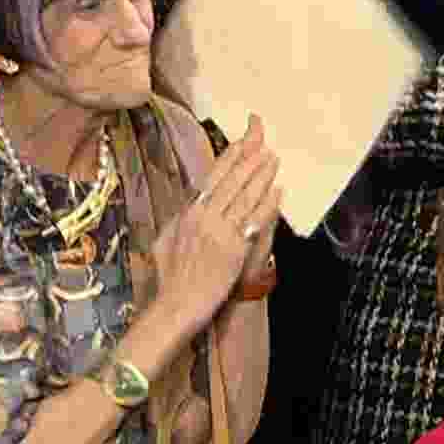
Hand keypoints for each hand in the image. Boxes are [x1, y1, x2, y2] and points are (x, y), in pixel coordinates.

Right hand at [152, 113, 281, 340]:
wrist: (176, 304)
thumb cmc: (169, 278)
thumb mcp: (166, 240)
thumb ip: (180, 221)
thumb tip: (189, 207)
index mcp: (187, 212)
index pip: (212, 176)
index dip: (230, 156)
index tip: (243, 140)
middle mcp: (203, 216)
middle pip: (231, 180)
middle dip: (249, 158)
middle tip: (265, 140)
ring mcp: (219, 231)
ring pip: (244, 196)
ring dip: (261, 175)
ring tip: (274, 159)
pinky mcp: (233, 248)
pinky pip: (253, 221)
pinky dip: (266, 205)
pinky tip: (277, 192)